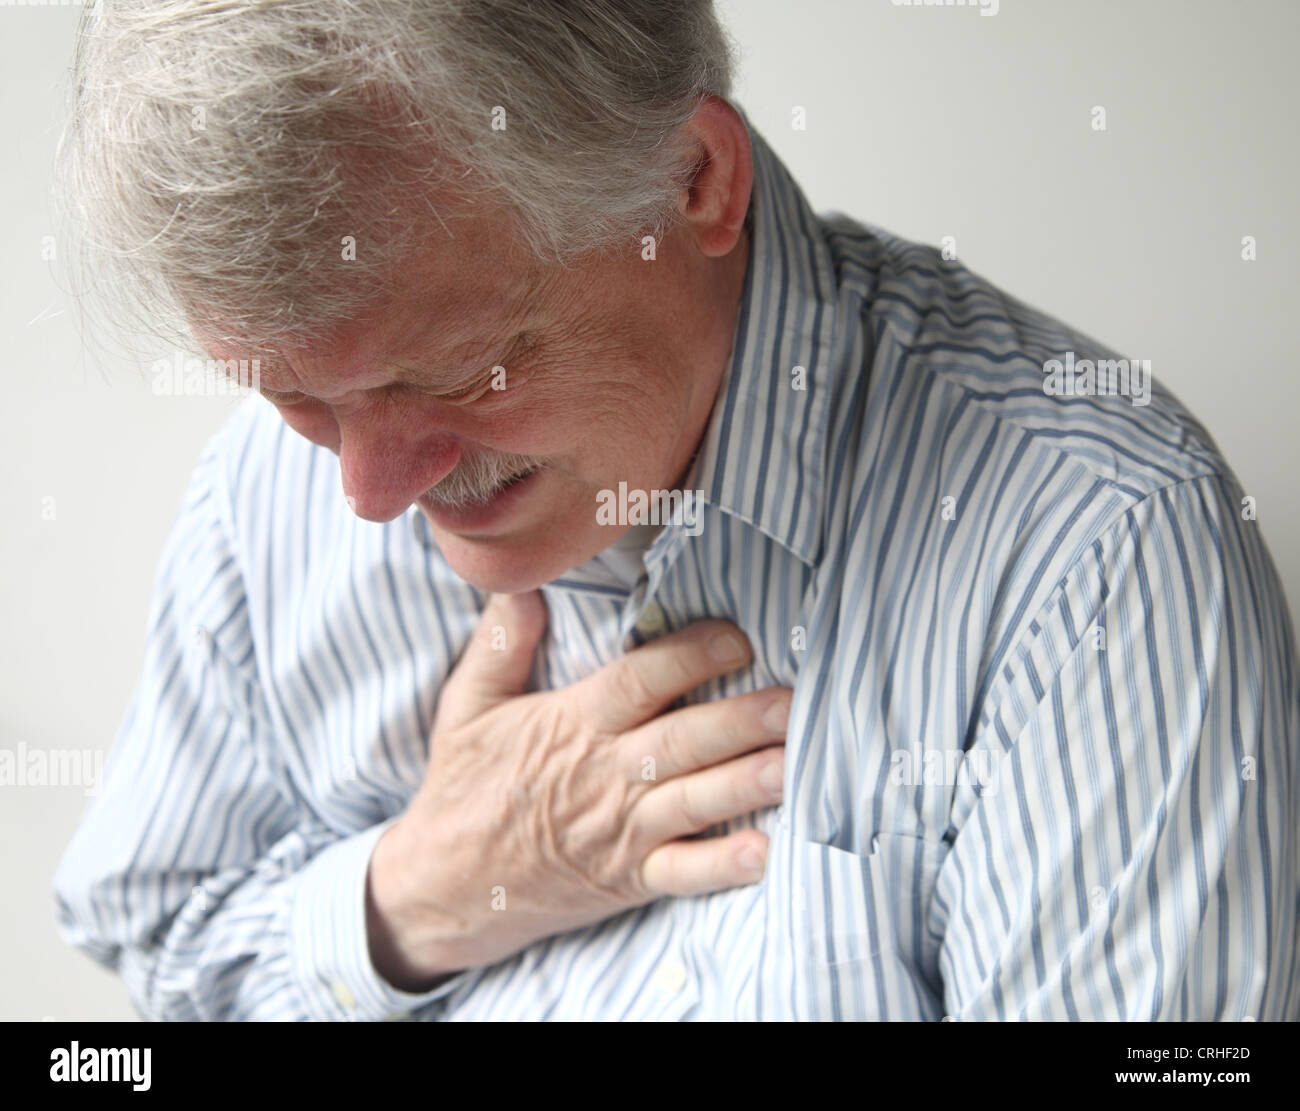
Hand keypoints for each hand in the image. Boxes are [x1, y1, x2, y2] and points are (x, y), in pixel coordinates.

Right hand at [366, 590, 789, 989]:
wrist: (443, 886)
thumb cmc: (464, 788)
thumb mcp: (466, 708)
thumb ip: (500, 645)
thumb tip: (521, 583)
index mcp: (572, 725)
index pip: (639, 682)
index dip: (690, 657)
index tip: (736, 637)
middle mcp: (604, 776)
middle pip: (681, 742)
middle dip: (740, 720)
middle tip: (793, 702)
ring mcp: (620, 831)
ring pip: (694, 802)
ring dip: (747, 783)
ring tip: (795, 763)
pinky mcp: (629, 878)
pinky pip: (684, 874)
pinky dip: (724, 867)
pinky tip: (767, 853)